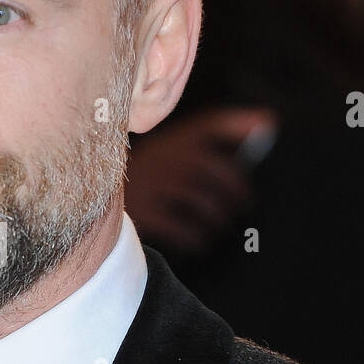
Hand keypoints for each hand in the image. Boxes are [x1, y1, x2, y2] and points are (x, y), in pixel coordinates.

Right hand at [125, 107, 277, 254]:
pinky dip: (196, 238)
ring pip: (204, 203)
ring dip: (219, 219)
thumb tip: (269, 120)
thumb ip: (222, 130)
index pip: (211, 124)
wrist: (94, 193)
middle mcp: (166, 157)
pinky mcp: (145, 212)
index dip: (241, 127)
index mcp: (174, 138)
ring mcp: (155, 184)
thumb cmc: (151, 170)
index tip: (267, 134)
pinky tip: (200, 242)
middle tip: (244, 207)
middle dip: (237, 192)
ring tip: (222, 227)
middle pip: (218, 172)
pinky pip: (182, 228)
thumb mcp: (177, 144)